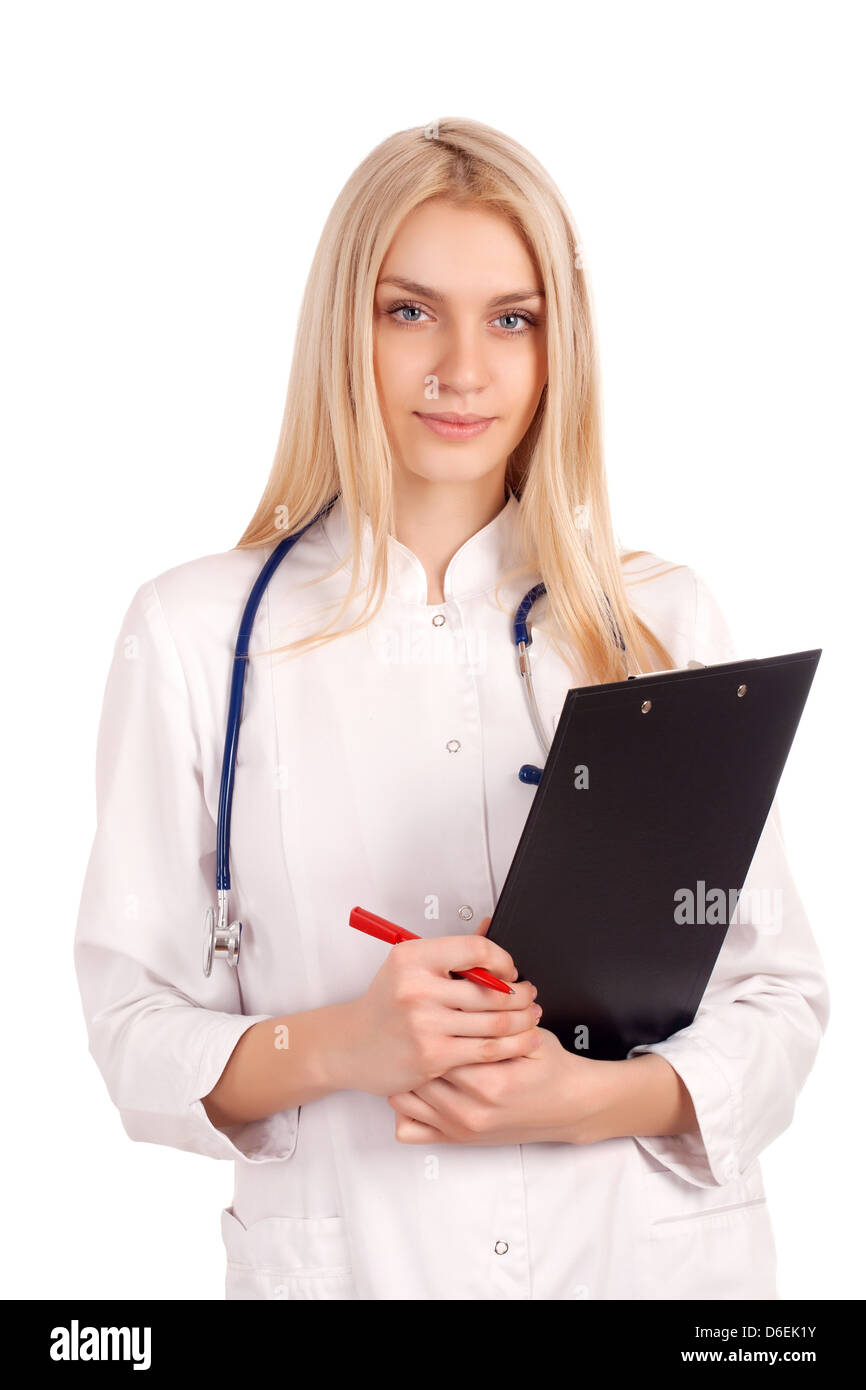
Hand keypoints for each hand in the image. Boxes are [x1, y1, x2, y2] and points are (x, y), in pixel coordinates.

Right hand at [336, 916, 541, 1096]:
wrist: (350, 1045)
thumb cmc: (386, 1003)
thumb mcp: (409, 967)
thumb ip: (450, 952)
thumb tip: (490, 925)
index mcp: (413, 958)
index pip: (476, 949)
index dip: (504, 959)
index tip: (511, 970)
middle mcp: (417, 988)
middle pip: (492, 989)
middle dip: (522, 994)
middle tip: (531, 996)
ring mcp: (424, 1024)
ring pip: (495, 1021)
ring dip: (524, 1020)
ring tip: (532, 1017)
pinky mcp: (432, 1055)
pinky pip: (486, 1049)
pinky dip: (513, 1046)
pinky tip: (525, 1041)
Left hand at [388, 1024, 589, 1144]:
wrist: (572, 1107)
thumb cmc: (553, 1070)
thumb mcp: (532, 1034)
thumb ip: (499, 1014)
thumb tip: (469, 984)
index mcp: (489, 1083)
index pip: (441, 1045)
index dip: (435, 1021)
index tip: (433, 1007)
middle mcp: (470, 1111)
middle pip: (420, 1069)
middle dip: (417, 1044)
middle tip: (418, 1024)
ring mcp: (460, 1129)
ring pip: (406, 1097)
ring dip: (409, 1072)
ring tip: (416, 1051)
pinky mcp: (456, 1140)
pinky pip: (408, 1128)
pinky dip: (406, 1107)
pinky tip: (419, 1086)